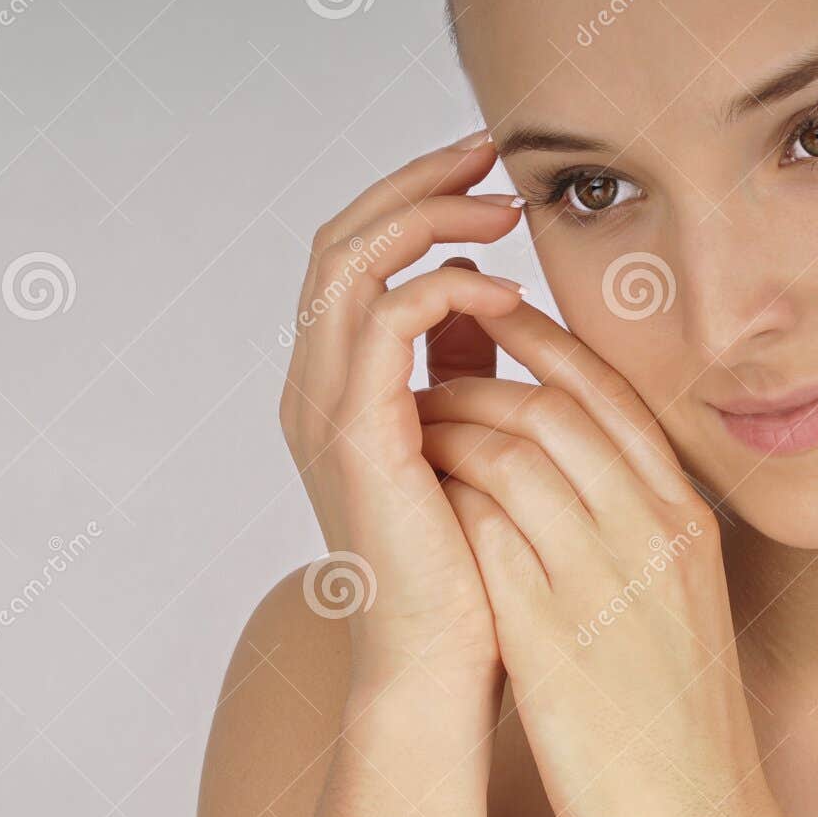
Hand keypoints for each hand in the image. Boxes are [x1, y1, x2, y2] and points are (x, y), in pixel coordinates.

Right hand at [280, 129, 525, 701]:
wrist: (443, 663)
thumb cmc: (466, 563)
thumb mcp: (465, 437)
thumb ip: (461, 367)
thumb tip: (485, 292)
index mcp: (336, 385)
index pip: (356, 257)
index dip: (413, 200)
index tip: (487, 172)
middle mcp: (313, 387)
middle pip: (341, 240)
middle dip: (416, 183)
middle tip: (489, 153)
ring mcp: (322, 409)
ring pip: (350, 263)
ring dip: (428, 218)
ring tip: (502, 210)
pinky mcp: (354, 434)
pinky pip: (385, 321)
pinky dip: (443, 289)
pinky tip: (505, 296)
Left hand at [416, 303, 817, 816]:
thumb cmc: (679, 711)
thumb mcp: (681, 595)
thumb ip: (640, 522)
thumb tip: (582, 463)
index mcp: (685, 518)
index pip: (611, 398)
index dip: (548, 344)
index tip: (500, 315)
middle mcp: (652, 534)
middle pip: (557, 411)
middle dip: (484, 379)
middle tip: (429, 375)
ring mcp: (604, 580)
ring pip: (513, 459)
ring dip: (451, 431)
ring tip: (410, 432)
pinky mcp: (551, 635)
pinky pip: (486, 533)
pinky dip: (446, 500)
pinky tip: (419, 498)